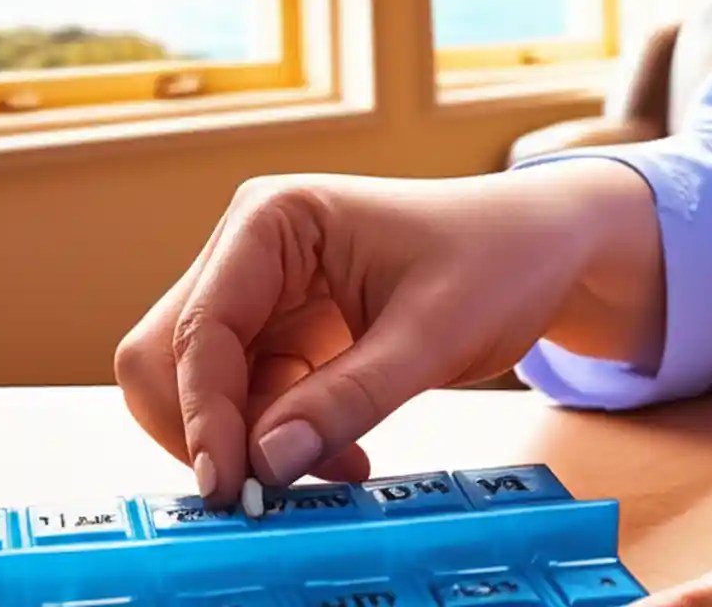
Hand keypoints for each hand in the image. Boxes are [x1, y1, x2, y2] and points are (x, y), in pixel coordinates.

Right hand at [114, 160, 662, 506]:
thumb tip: (266, 464)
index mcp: (272, 219)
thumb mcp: (432, 335)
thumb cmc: (496, 260)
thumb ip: (347, 398)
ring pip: (204, 386)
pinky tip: (343, 454)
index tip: (230, 486)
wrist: (538, 250)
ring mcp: (262, 291)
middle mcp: (249, 250)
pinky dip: (278, 439)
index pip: (203, 327)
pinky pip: (249, 399)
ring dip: (250, 441)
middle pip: (173, 355)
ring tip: (338, 467)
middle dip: (211, 428)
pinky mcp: (284, 331)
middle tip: (265, 492)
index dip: (205, 413)